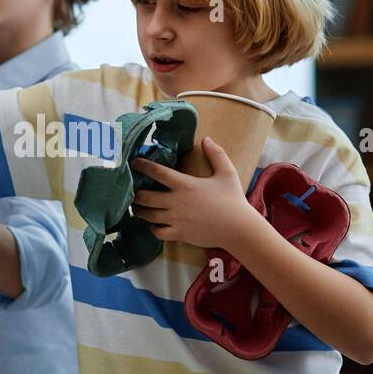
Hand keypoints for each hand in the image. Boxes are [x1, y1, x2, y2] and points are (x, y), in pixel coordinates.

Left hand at [130, 136, 258, 249]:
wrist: (238, 228)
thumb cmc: (232, 199)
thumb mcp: (227, 172)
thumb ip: (216, 154)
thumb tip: (207, 139)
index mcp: (185, 184)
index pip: (158, 172)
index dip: (143, 166)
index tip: (134, 163)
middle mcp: (176, 201)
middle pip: (145, 197)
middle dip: (136, 194)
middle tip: (134, 191)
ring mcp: (176, 219)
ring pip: (148, 216)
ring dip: (140, 211)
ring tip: (138, 208)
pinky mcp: (179, 234)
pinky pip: (158, 233)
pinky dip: (153, 229)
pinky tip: (154, 226)